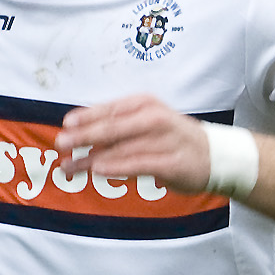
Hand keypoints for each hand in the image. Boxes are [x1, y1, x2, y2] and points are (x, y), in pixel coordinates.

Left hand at [53, 93, 211, 192]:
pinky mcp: (172, 163)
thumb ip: (117, 126)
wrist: (214, 155)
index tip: (66, 124)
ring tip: (70, 166)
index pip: (110, 109)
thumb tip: (79, 133)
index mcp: (145, 104)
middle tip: (61, 143)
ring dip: (92, 158)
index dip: (87, 116)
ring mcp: (164, 140)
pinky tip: (98, 170)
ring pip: (121, 149)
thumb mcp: (146, 122)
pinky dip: (116, 167)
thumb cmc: (172, 139)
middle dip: (84, 135)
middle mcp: (154, 118)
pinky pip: (138, 164)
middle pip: (113, 127)